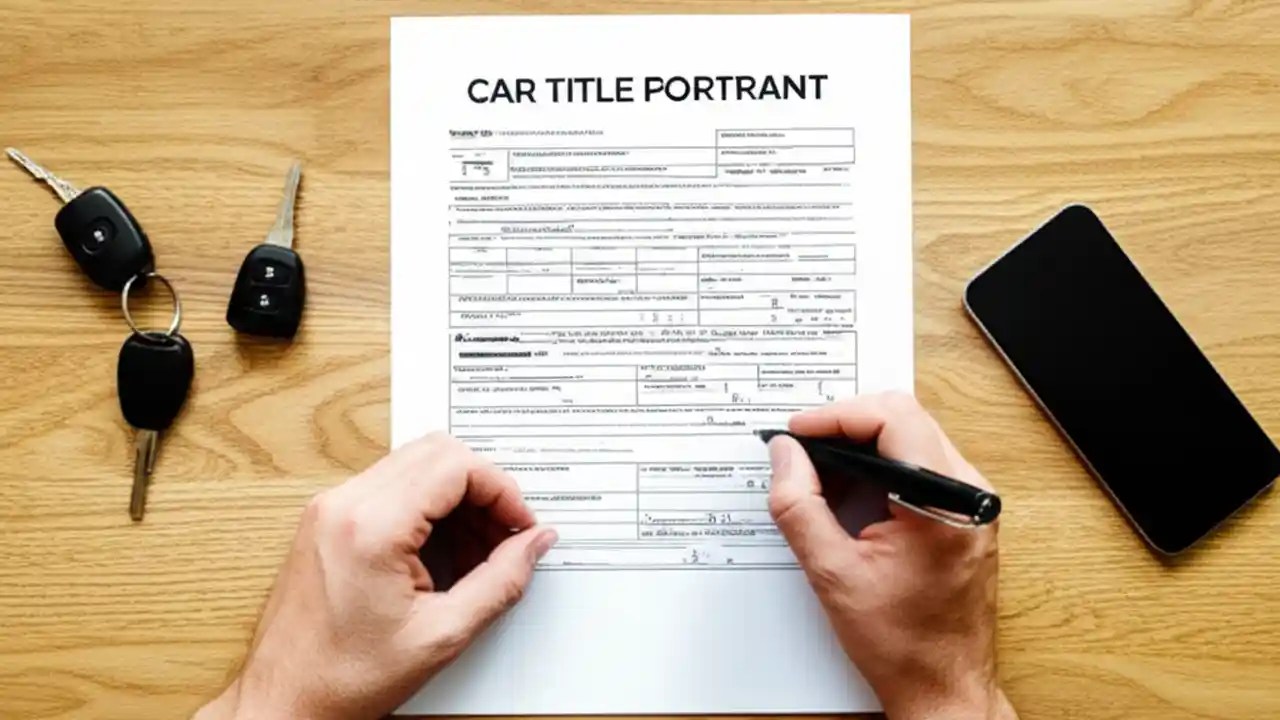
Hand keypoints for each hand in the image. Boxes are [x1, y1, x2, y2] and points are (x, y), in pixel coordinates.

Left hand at [194, 433, 557, 719]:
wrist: (285, 701)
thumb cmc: (344, 678)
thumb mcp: (441, 634)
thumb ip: (500, 582)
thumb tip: (534, 543)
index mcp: (370, 527)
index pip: (454, 466)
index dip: (501, 489)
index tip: (519, 524)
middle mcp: (343, 505)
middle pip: (435, 452)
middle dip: (482, 487)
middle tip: (503, 533)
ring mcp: (329, 508)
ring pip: (414, 463)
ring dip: (456, 496)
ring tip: (476, 550)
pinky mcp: (325, 519)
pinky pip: (389, 485)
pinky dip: (427, 506)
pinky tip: (443, 551)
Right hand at [767, 393, 1017, 719]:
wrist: (943, 687)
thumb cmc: (903, 645)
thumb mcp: (833, 574)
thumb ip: (800, 506)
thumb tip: (784, 456)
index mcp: (945, 503)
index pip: (894, 418)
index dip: (837, 415)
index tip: (799, 432)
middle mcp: (969, 494)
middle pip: (904, 420)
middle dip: (845, 426)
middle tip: (801, 449)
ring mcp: (971, 502)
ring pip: (912, 438)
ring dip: (861, 446)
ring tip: (818, 472)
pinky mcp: (964, 513)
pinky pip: (920, 465)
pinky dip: (879, 467)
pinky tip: (846, 491)